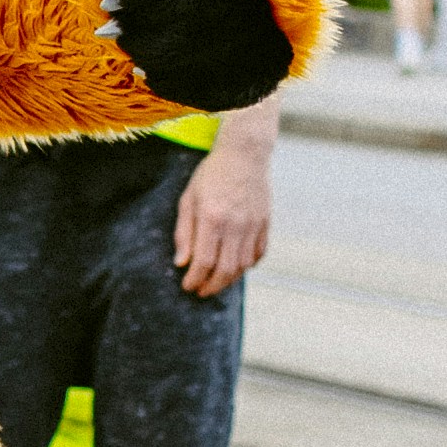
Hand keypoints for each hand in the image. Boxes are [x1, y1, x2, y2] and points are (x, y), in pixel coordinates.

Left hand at [174, 139, 272, 297]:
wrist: (244, 155)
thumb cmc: (211, 175)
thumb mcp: (189, 199)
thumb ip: (184, 233)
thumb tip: (181, 263)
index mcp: (212, 218)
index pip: (203, 261)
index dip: (194, 279)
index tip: (187, 286)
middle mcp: (235, 225)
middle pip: (225, 270)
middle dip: (211, 286)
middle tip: (201, 291)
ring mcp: (253, 225)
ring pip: (243, 266)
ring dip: (229, 280)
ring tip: (216, 282)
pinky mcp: (265, 223)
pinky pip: (259, 254)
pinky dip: (248, 265)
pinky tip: (237, 267)